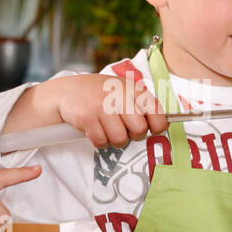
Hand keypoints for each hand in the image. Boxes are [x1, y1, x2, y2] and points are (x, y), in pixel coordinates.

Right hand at [48, 73, 169, 148]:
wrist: (67, 91)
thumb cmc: (100, 94)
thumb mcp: (122, 90)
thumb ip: (141, 104)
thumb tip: (164, 124)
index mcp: (131, 88)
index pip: (156, 111)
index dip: (158, 126)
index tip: (153, 129)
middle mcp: (118, 95)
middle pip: (139, 130)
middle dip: (133, 135)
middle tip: (124, 128)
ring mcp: (102, 106)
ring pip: (120, 139)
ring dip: (115, 140)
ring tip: (108, 128)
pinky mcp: (87, 118)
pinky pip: (102, 142)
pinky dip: (100, 141)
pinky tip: (96, 129)